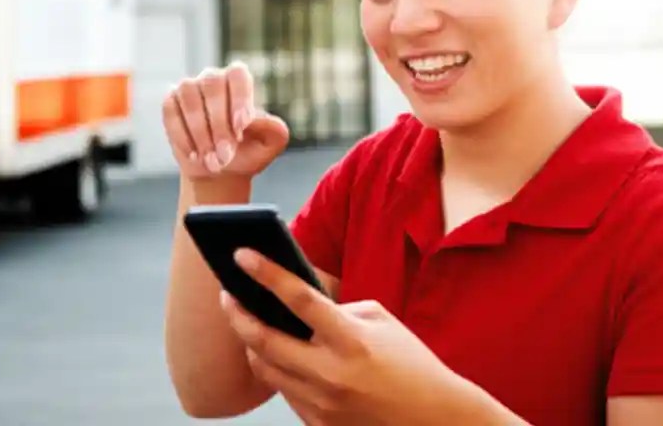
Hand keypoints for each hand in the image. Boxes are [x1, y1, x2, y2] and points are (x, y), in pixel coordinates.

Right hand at [162, 62, 288, 182]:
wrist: (220, 169)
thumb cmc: (248, 152)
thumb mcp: (271, 145)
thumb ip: (275, 130)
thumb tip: (255, 119)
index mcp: (239, 81)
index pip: (237, 76)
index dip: (238, 99)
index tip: (240, 128)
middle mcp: (213, 78)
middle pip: (212, 86)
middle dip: (218, 125)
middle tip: (225, 156)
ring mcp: (190, 89)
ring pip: (189, 98)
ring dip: (200, 132)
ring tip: (211, 161)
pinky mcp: (171, 104)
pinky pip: (171, 111)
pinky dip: (182, 136)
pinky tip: (195, 155)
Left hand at [222, 249, 485, 425]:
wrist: (435, 420)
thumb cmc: (412, 363)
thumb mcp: (381, 322)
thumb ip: (338, 310)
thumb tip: (298, 305)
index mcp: (352, 340)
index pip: (298, 299)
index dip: (266, 273)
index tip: (242, 253)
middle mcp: (332, 374)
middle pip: (264, 340)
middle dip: (237, 314)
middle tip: (227, 294)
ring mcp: (323, 405)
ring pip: (265, 368)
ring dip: (251, 342)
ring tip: (246, 322)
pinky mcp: (320, 425)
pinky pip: (284, 392)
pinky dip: (276, 370)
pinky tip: (275, 354)